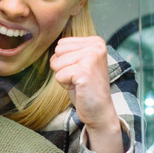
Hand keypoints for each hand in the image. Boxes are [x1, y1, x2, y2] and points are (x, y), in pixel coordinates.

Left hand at [50, 36, 123, 152]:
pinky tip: (79, 88)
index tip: (80, 71)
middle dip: (63, 67)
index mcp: (96, 41)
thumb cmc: (86, 88)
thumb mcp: (79, 62)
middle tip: (79, 78)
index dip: (65, 61)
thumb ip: (69, 51)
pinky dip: (65, 85)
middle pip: (58, 51)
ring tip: (79, 83)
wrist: (99, 110)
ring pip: (57, 63)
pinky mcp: (85, 71)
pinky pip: (59, 75)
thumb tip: (54, 47)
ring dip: (64, 76)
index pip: (62, 44)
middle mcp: (96, 46)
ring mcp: (91, 57)